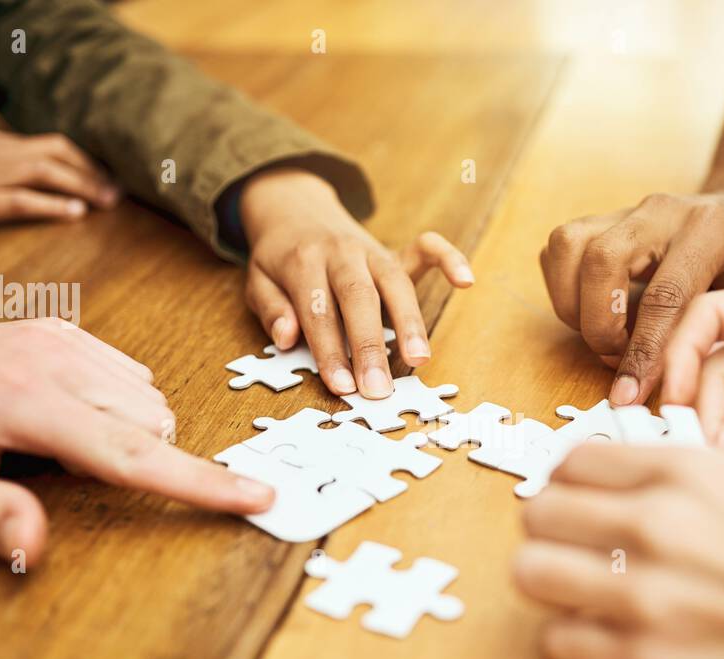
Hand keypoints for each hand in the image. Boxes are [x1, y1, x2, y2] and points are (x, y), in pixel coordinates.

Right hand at [0, 128, 119, 229]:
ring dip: (82, 186)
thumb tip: (24, 171)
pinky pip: (24, 200)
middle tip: (117, 190)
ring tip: (107, 202)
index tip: (103, 174)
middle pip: (57, 154)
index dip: (82, 159)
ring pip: (47, 173)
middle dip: (91, 171)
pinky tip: (76, 213)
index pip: (50, 143)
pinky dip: (54, 205)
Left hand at [0, 314, 271, 565]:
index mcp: (21, 402)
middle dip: (139, 462)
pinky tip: (65, 418)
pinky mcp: (58, 329)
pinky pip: (127, 373)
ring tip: (57, 449)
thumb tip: (37, 548)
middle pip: (152, 423)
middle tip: (63, 479)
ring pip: (148, 397)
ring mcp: (58, 338)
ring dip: (129, 434)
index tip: (258, 497)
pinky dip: (118, 406)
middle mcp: (51, 360)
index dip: (202, 483)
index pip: (133, 453)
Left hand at [238, 168, 473, 398]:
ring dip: (410, 322)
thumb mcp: (257, 279)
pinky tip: (466, 280)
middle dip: (370, 345)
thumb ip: (270, 307)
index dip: (329, 350)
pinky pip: (425, 248)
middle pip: (359, 298)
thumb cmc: (280, 258)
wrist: (295, 208)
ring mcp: (371, 251)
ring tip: (420, 360)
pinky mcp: (393, 251)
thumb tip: (287, 337)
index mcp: (302, 261)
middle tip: (378, 386)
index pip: (318, 311)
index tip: (341, 385)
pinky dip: (449, 258)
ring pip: (395, 283)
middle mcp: (341, 253)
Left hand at [513, 443, 723, 658]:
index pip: (571, 462)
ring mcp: (643, 596)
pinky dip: (578, 645)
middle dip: (553, 535)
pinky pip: (558, 642)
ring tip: (587, 601)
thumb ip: (683, 482)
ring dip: (554, 587)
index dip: (570, 488)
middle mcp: (655, 524)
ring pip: (530, 572)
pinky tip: (614, 646)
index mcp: (685, 472)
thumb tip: (617, 486)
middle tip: (579, 557)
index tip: (578, 508)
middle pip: (537, 513)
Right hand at [539, 191, 723, 406]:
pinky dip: (564, 290)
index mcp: (711, 229)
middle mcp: (661, 212)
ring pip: (569, 248)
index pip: (664, 294)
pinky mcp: (600, 221)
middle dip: (598, 325)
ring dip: (573, 306)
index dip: (643, 351)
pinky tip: (593, 314)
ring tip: (604, 337)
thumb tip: (688, 385)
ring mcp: (625, 212)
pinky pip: (559, 250)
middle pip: (602, 259)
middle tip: (616, 360)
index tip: (631, 394)